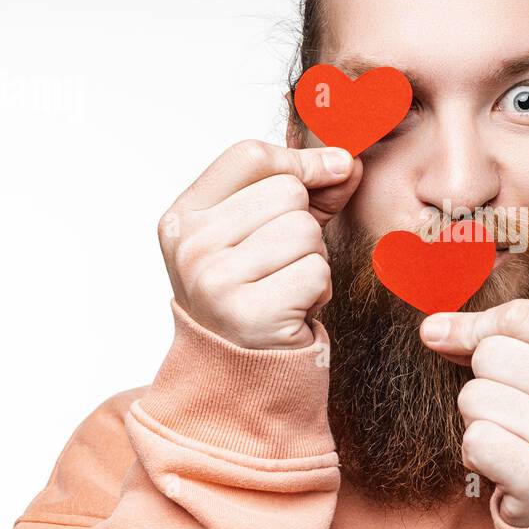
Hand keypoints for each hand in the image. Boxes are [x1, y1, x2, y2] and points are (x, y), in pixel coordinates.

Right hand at [158, 139, 361, 348]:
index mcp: (182, 217)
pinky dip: (319, 291)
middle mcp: (190, 246)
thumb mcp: (267, 231)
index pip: (249, 156)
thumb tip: (346, 161)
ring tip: (288, 286)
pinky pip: (316, 272)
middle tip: (283, 264)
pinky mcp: (249, 314)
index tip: (329, 173)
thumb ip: (307, 190)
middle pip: (287, 192)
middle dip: (306, 225)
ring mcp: (214, 281)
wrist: (242, 372)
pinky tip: (295, 309)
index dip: (299, 162)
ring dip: (314, 260)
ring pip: (306, 231)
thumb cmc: (258, 292)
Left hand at [419, 299, 528, 526]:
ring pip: (474, 397)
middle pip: (490, 355)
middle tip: (515, 414)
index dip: (476, 327)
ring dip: (479, 421)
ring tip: (513, 440)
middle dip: (485, 382)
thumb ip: (500, 339)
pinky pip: (474, 441)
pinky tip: (504, 466)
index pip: (521, 316)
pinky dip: (476, 455)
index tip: (451, 342)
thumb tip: (432, 328)